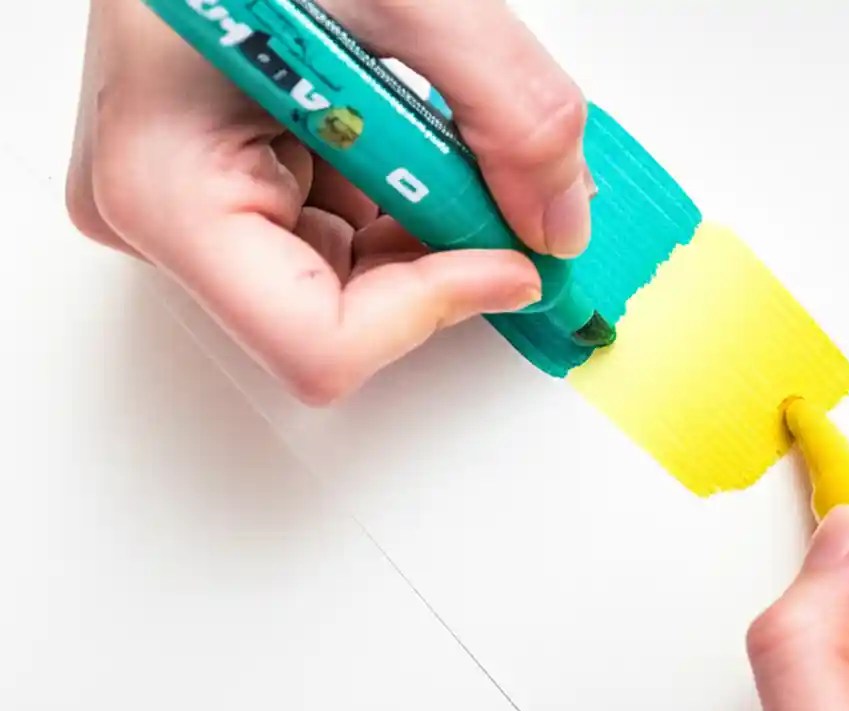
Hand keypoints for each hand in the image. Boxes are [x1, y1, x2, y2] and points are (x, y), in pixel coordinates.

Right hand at [67, 0, 592, 404]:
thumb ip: (505, 104)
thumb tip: (559, 223)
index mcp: (169, 187)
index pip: (321, 343)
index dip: (436, 307)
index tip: (512, 255)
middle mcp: (166, 219)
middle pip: (343, 320)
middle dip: (440, 259)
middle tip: (496, 180)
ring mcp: (197, 208)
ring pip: (352, 284)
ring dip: (426, 223)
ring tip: (437, 128)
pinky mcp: (230, 187)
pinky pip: (341, 235)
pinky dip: (401, 197)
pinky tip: (406, 129)